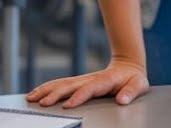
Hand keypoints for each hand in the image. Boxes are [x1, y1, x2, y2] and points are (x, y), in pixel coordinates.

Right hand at [25, 58, 147, 108]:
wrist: (128, 65)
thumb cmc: (133, 78)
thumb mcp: (139, 84)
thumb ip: (131, 92)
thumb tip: (122, 100)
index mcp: (104, 80)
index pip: (89, 89)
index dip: (78, 97)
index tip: (68, 106)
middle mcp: (90, 78)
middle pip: (69, 85)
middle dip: (55, 94)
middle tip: (42, 103)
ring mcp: (83, 79)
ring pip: (61, 83)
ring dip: (46, 90)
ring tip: (31, 97)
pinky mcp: (78, 81)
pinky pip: (60, 84)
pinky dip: (47, 87)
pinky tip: (36, 93)